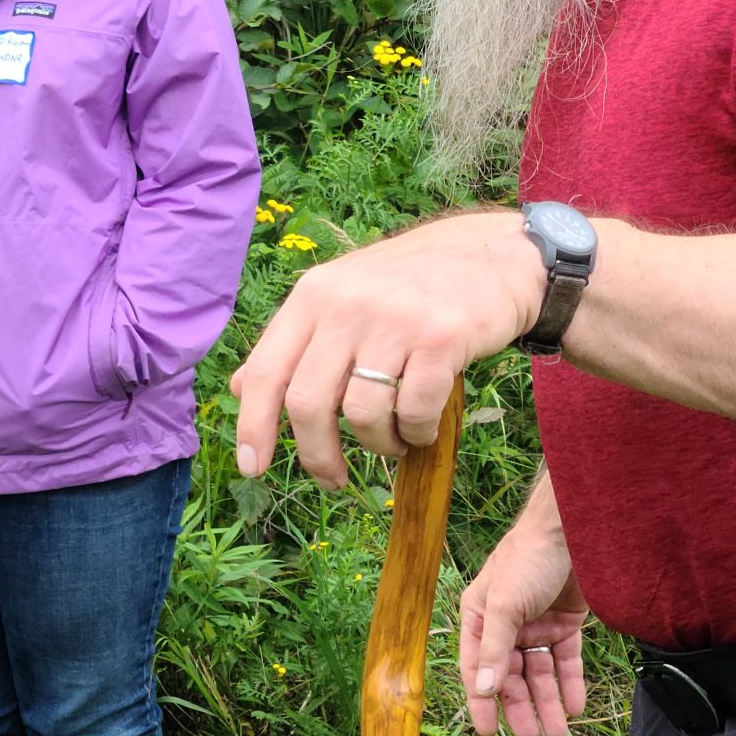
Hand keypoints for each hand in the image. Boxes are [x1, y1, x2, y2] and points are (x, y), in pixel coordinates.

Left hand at [231, 210, 545, 486]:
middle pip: (308, 403)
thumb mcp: (345, 295)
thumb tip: (238, 387)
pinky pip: (414, 411)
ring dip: (379, 444)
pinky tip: (423, 427)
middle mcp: (347, 303)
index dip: (252, 426)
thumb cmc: (415, 285)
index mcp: (315, 295)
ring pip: (362, 414)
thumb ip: (296, 339)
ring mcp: (394, 320)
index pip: (265, 370)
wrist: (497, 257)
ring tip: (396, 440)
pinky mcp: (441, 338)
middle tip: (334, 479)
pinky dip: (417, 433)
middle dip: (318, 455)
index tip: (252, 467)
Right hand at [457, 480, 589, 735]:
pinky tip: (577, 706)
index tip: (490, 734)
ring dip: (549, 703)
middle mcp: (507, 626)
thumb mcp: (505, 604)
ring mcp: (537, 626)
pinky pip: (567, 661)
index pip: (478, 670)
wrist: (572, 528)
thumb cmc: (528, 558)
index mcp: (480, 620)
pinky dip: (571, 683)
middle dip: (523, 708)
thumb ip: (495, 649)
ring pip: (541, 674)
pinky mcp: (566, 623)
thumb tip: (484, 691)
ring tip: (559, 733)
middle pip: (512, 677)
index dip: (482, 702)